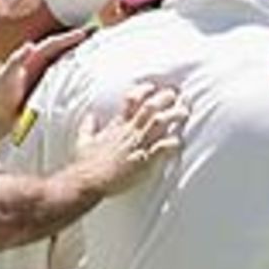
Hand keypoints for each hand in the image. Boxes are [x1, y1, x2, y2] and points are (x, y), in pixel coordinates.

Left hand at [0, 29, 91, 128]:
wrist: (2, 116)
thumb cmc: (2, 96)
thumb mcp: (6, 77)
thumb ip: (16, 61)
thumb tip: (29, 45)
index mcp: (33, 58)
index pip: (53, 44)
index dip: (67, 38)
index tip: (83, 34)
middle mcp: (44, 65)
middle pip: (65, 50)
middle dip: (81, 42)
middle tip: (100, 35)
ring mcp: (50, 77)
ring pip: (69, 63)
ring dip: (84, 56)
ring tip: (102, 51)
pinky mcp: (54, 90)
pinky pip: (70, 80)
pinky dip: (81, 75)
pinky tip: (93, 76)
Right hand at [77, 82, 186, 197]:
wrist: (87, 181)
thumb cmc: (85, 164)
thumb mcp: (83, 140)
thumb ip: (88, 126)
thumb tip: (89, 116)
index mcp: (117, 126)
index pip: (131, 100)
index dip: (143, 90)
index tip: (153, 87)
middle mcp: (129, 132)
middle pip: (150, 106)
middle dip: (165, 98)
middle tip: (176, 94)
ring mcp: (137, 145)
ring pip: (160, 122)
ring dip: (174, 115)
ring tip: (185, 111)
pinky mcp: (143, 161)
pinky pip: (163, 148)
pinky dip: (173, 144)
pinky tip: (180, 142)